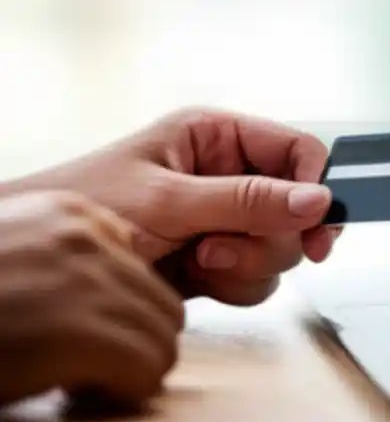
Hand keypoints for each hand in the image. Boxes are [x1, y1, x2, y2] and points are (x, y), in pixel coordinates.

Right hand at [0, 191, 183, 405]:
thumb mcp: (13, 255)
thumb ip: (64, 258)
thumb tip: (124, 282)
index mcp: (67, 211)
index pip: (143, 267)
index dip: (122, 315)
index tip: (81, 340)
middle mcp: (82, 235)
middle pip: (161, 306)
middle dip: (131, 347)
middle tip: (83, 374)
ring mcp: (84, 278)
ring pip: (162, 341)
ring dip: (126, 374)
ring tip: (74, 384)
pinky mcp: (79, 331)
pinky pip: (146, 370)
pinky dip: (120, 393)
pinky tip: (73, 394)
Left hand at [4, 108, 339, 304]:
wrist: (38, 261)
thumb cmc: (84, 206)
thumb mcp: (169, 200)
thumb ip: (247, 201)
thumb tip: (317, 201)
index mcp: (219, 137)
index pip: (298, 151)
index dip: (316, 187)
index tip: (318, 228)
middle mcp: (229, 174)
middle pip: (297, 207)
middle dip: (268, 236)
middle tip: (225, 247)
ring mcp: (226, 219)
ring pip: (281, 247)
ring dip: (247, 264)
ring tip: (198, 260)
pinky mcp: (217, 259)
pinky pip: (258, 277)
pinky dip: (233, 285)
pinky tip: (194, 276)